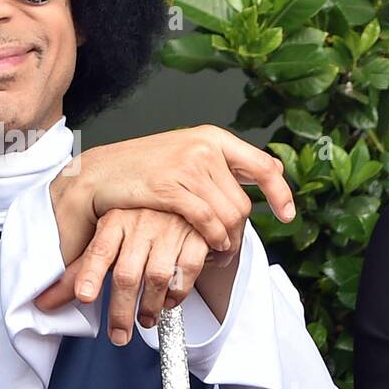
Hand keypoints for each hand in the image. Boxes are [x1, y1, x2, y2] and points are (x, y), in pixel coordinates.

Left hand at [36, 208, 220, 344]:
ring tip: (144, 320)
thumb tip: (43, 304)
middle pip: (126, 274)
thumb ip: (77, 274)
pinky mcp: (196, 237)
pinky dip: (177, 294)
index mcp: (113, 220)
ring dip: (149, 307)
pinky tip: (169, 302)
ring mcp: (169, 229)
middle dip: (120, 311)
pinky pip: (186, 273)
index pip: (97, 251)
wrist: (181, 200)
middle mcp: (140, 223)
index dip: (89, 275)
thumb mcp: (105, 242)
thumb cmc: (135, 226)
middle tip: (118, 336)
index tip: (83, 297)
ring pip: (156, 277)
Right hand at [48, 125, 290, 265]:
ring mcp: (187, 166)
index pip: (263, 165)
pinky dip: (213, 238)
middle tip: (232, 246)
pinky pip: (207, 220)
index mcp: (213, 138)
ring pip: (229, 214)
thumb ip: (218, 166)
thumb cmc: (142, 169)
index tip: (287, 216)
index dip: (281, 193)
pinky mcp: (169, 186)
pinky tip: (210, 246)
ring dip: (228, 239)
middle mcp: (204, 148)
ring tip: (220, 250)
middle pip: (243, 200)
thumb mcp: (185, 156)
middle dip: (241, 230)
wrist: (101, 173)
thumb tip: (262, 178)